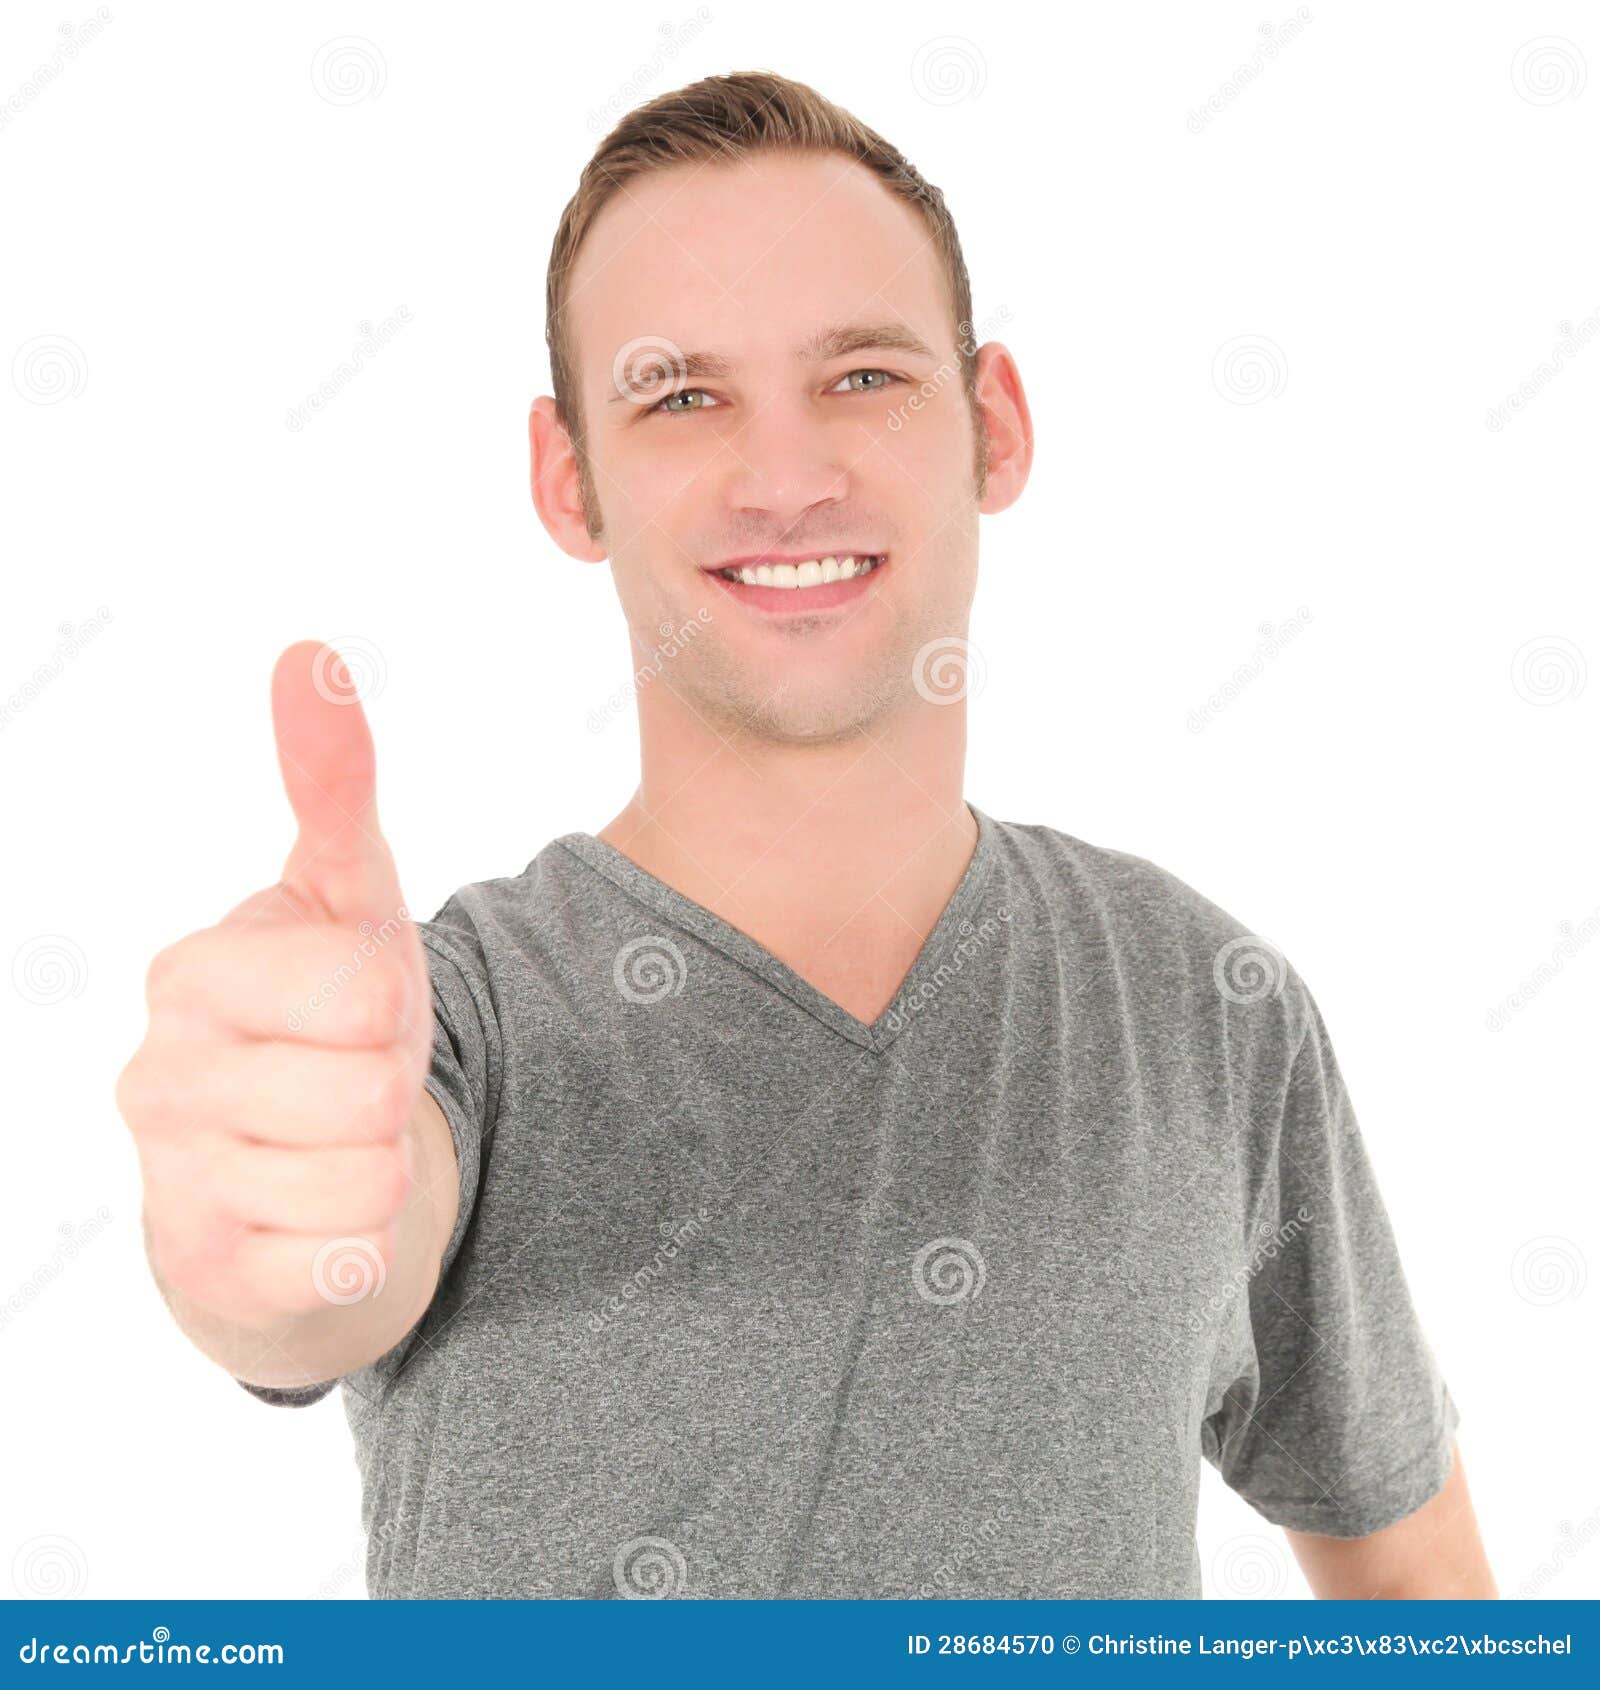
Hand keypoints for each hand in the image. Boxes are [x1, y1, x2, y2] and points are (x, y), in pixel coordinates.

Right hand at [115, 642, 431, 1324]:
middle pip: (373, 1085)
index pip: (365, 986)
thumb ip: (332, 785)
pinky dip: (365, 1236)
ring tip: (336, 1143)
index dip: (392, 1005)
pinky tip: (317, 1214)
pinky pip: (350, 1254)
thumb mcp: (347, 899)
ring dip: (383, 1160)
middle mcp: (160, 1074)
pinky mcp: (208, 1272)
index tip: (352, 1009)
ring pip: (370, 1172)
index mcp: (196, 972)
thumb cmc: (332, 1021)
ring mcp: (173, 1179)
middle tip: (350, 1081)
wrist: (302, 1175)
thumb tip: (308, 653)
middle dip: (392, 1084)